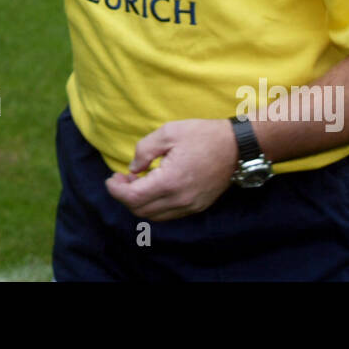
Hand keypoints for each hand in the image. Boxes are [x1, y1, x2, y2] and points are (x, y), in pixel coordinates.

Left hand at [104, 119, 237, 221]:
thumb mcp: (168, 132)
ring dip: (139, 203)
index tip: (111, 179)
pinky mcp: (198, 207)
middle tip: (121, 179)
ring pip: (154, 216)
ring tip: (136, 182)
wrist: (237, 146)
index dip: (116, 190)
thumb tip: (133, 170)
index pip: (133, 197)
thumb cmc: (202, 135)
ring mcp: (191, 206)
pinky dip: (154, 205)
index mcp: (171, 181)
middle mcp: (180, 199)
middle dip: (124, 197)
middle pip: (141, 210)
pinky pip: (169, 214)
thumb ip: (144, 150)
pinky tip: (153, 187)